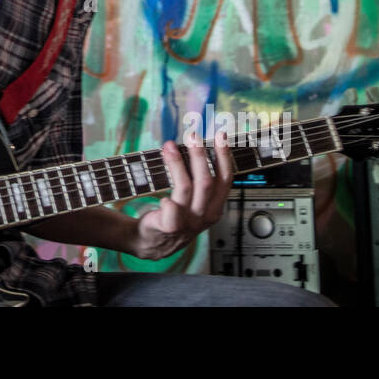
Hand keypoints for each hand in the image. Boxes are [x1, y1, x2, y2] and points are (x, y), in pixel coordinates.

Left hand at [131, 132, 232, 259]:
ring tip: (169, 146)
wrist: (153, 243)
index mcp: (214, 207)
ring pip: (186, 188)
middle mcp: (204, 215)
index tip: (220, 135)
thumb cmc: (175, 215)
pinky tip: (163, 196)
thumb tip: (196, 143)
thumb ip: (198, 178)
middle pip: (207, 181)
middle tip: (192, 135)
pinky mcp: (170, 227)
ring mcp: (188, 222)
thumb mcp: (194, 200)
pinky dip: (168, 202)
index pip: (225, 179)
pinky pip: (171, 212)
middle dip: (200, 155)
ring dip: (177, 164)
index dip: (224, 156)